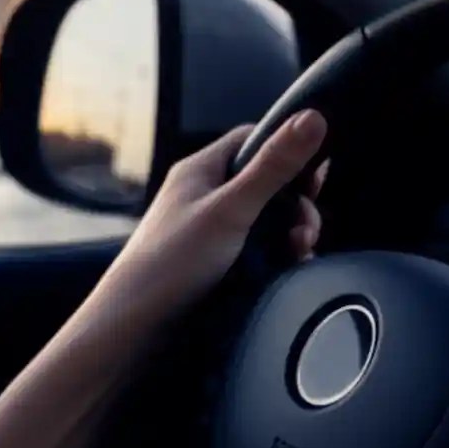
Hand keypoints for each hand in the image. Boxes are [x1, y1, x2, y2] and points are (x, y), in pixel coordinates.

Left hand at [95, 110, 328, 325]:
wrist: (135, 328)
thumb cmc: (170, 263)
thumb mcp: (231, 209)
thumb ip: (274, 166)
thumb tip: (313, 118)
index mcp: (202, 169)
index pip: (254, 140)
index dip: (287, 151)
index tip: (313, 175)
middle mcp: (206, 196)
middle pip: (268, 183)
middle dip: (296, 203)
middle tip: (305, 226)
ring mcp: (211, 230)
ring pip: (268, 219)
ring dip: (291, 233)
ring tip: (298, 252)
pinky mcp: (217, 262)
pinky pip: (260, 249)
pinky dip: (279, 256)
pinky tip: (288, 268)